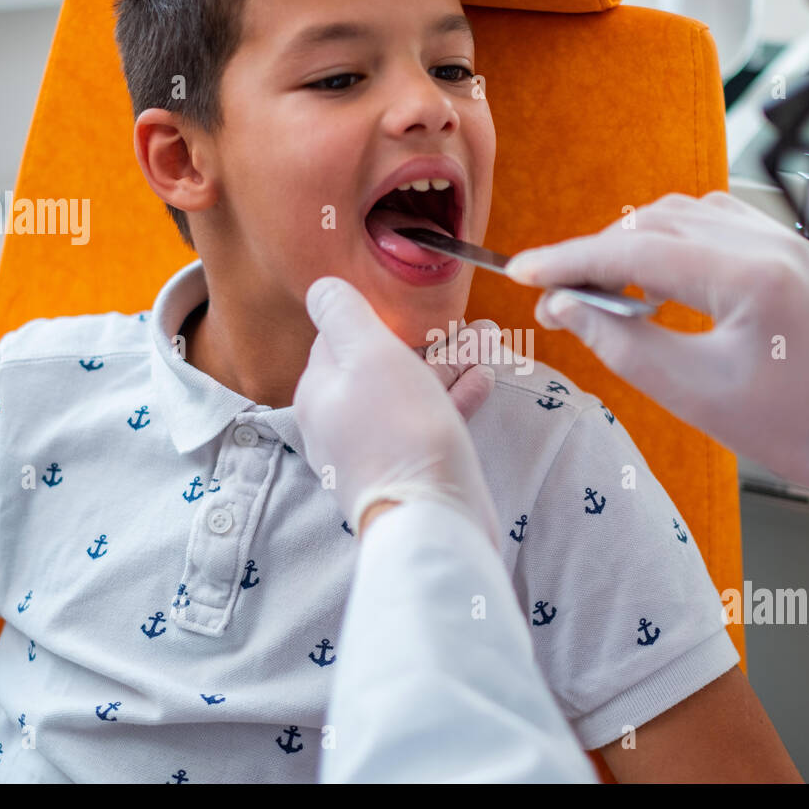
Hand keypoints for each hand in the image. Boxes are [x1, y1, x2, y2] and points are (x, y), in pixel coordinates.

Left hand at [294, 277, 501, 547]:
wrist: (429, 519)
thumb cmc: (398, 430)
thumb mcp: (368, 353)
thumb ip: (344, 313)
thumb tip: (322, 289)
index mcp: (319, 391)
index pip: (340, 335)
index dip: (381, 315)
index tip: (415, 303)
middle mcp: (338, 421)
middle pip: (382, 364)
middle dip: (427, 340)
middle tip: (470, 321)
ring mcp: (372, 449)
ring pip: (412, 392)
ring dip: (450, 364)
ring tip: (489, 340)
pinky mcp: (405, 471)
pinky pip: (428, 423)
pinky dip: (454, 399)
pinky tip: (483, 380)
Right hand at [504, 191, 808, 531]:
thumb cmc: (790, 428)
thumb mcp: (692, 393)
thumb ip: (619, 343)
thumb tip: (561, 306)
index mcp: (751, 276)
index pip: (637, 249)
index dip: (570, 260)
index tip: (522, 271)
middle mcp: (769, 241)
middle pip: (655, 222)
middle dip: (597, 253)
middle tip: (556, 294)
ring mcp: (782, 238)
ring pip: (681, 214)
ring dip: (632, 242)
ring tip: (599, 288)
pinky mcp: (785, 248)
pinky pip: (712, 222)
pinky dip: (669, 240)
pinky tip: (650, 276)